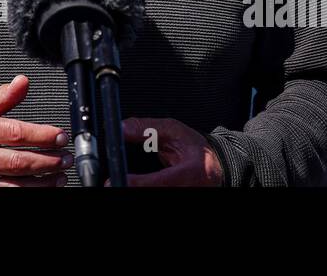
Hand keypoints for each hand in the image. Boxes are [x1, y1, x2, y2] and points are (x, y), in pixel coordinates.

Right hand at [0, 74, 71, 186]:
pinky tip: (42, 188)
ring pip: (12, 185)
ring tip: (60, 176)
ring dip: (42, 183)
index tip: (60, 135)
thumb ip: (1, 97)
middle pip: (16, 161)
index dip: (41, 135)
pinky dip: (26, 193)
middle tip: (66, 158)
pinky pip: (3, 196)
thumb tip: (23, 81)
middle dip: (47, 161)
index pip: (14, 133)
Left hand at [109, 117, 223, 185]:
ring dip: (136, 188)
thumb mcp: (174, 131)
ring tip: (119, 181)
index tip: (115, 180)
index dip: (137, 183)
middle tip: (112, 182)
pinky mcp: (176, 199)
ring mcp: (184, 196)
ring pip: (152, 196)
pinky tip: (132, 184)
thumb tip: (122, 128)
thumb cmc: (196, 149)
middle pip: (155, 192)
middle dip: (132, 187)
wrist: (214, 167)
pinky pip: (154, 195)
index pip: (161, 181)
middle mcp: (189, 190)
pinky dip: (142, 188)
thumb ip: (148, 129)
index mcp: (192, 171)